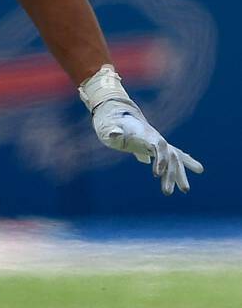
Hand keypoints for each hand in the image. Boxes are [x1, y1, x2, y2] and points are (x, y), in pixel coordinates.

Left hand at [80, 63, 202, 195]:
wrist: (118, 115)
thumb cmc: (112, 123)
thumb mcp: (109, 128)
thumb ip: (113, 131)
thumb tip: (114, 134)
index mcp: (146, 134)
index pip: (159, 145)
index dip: (161, 158)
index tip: (157, 174)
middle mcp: (156, 138)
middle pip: (169, 155)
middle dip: (170, 174)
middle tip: (167, 193)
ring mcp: (159, 142)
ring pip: (174, 158)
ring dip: (179, 174)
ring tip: (185, 190)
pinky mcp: (157, 147)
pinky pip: (174, 156)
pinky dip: (186, 161)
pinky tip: (198, 168)